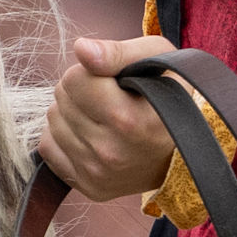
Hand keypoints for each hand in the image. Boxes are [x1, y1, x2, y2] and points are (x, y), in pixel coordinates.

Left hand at [43, 38, 182, 200]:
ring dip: (72, 112)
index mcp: (128, 120)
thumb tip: (80, 49)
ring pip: (53, 122)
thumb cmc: (172, 97)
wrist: (188, 151)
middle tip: (109, 97)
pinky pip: (48, 147)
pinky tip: (90, 134)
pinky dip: (64, 136)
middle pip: (61, 99)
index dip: (91, 71)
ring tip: (102, 116)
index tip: (112, 80)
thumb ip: (118, 52)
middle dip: (81, 90)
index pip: (74, 79)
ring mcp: (98, 174)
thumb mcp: (159, 60)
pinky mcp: (89, 187)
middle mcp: (110, 153)